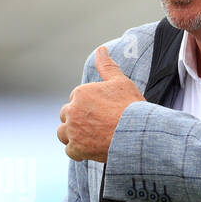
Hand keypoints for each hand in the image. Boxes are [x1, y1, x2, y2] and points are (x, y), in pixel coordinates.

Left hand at [57, 47, 143, 162]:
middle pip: (67, 115)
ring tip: (90, 136)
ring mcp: (72, 130)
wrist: (137, 133)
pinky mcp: (76, 148)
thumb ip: (107, 66)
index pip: (75, 99)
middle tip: (97, 125)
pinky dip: (79, 151)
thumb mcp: (120, 82)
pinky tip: (91, 149)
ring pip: (63, 133)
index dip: (88, 106)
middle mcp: (72, 111)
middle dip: (77, 119)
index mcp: (80, 93)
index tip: (101, 111)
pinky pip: (70, 151)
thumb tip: (101, 49)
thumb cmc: (131, 107)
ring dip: (73, 135)